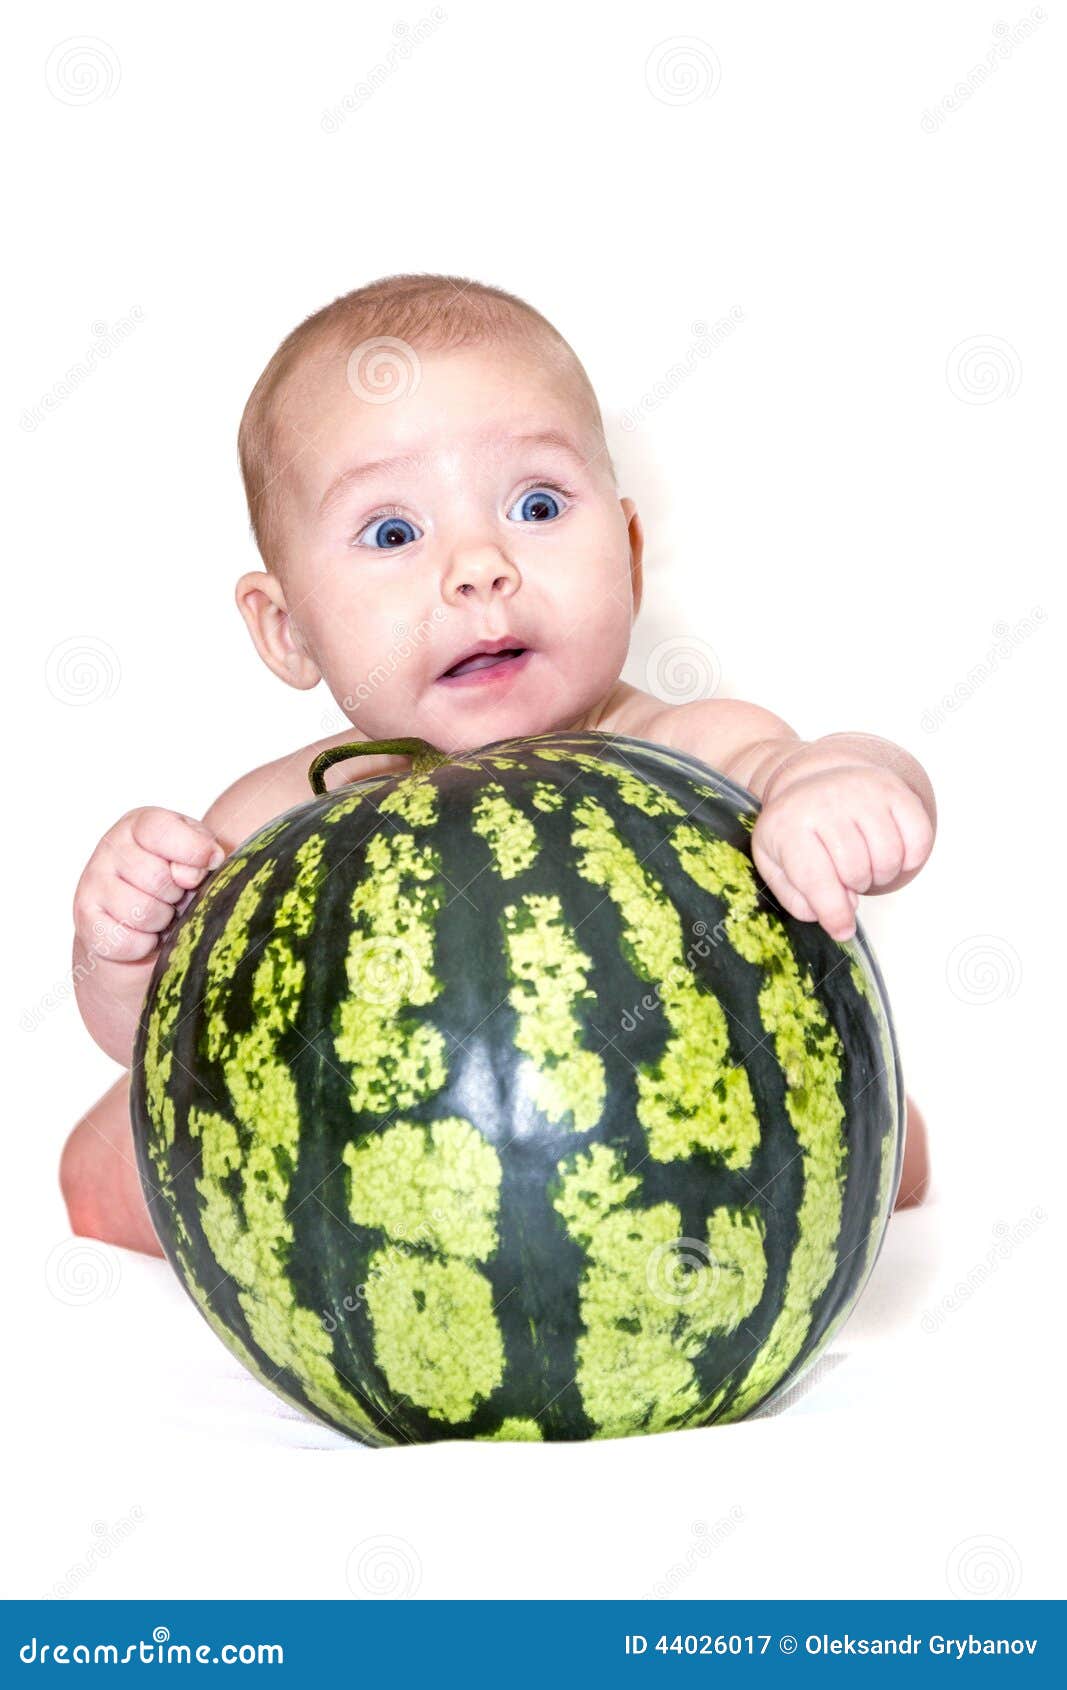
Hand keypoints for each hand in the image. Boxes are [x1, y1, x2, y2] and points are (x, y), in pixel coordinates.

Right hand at [73, 808, 225, 964]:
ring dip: (161, 921)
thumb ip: (202, 854)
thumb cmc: (177, 882)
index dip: (192, 851)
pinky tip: (142, 932)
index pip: (160, 830)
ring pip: (143, 913)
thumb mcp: (199, 857)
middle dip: (177, 896)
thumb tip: (189, 874)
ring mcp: (92, 882)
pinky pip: (126, 941)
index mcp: (141, 824)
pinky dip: (143, 945)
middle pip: (158, 878)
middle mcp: (111, 846)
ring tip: (160, 913)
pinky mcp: (86, 919)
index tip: (210, 862)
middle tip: (174, 896)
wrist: (144, 923)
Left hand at [750, 764, 933, 941]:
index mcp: (789, 825)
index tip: (842, 930)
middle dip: (854, 887)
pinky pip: (919, 838)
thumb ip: (798, 898)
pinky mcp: (894, 790)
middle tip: (845, 877)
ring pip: (888, 857)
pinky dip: (910, 858)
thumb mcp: (775, 864)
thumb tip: (835, 916)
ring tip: (865, 864)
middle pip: (856, 870)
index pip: (816, 879)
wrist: (814, 781)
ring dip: (880, 874)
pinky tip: (891, 854)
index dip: (833, 913)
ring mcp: (862, 792)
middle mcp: (826, 803)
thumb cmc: (796, 830)